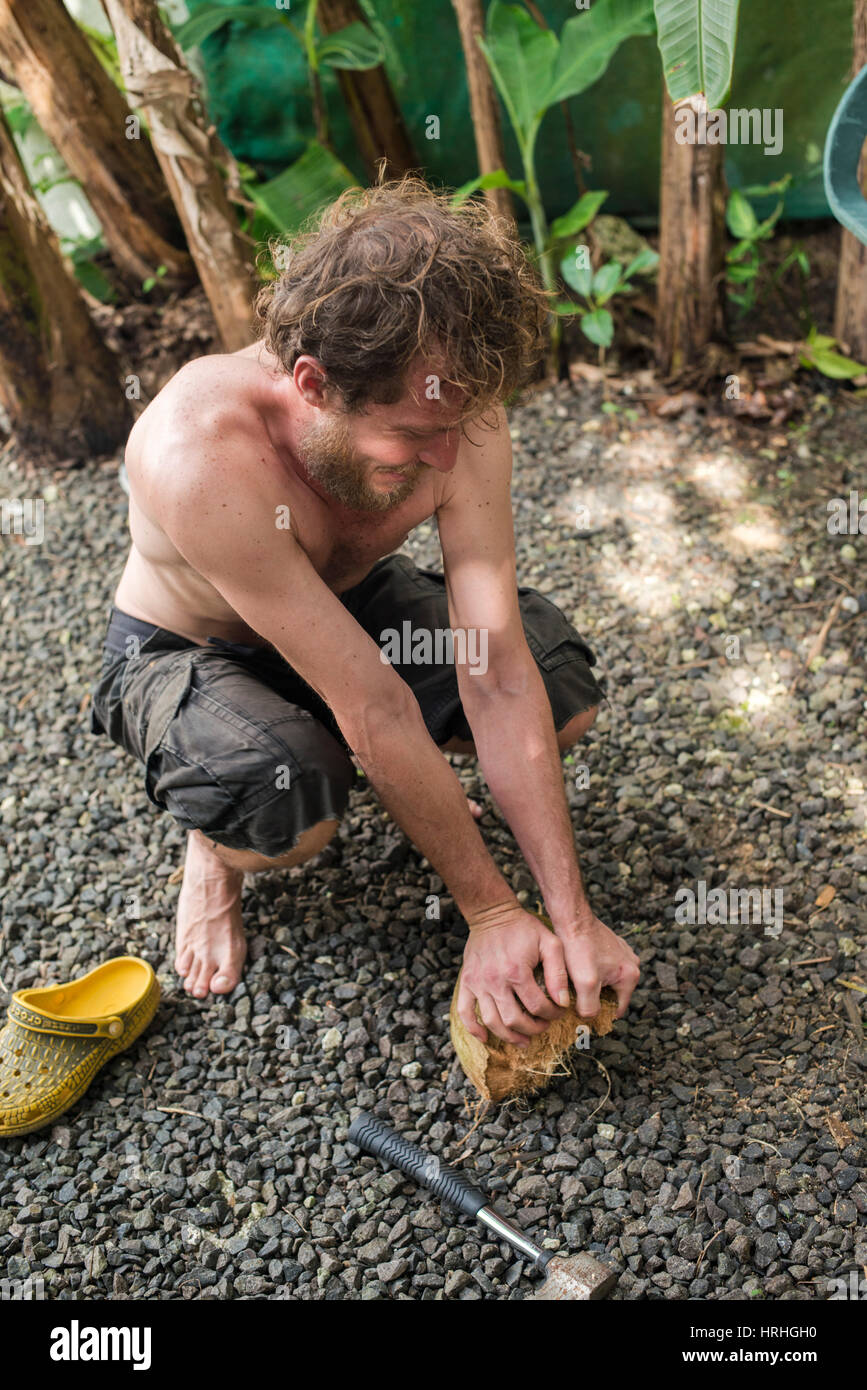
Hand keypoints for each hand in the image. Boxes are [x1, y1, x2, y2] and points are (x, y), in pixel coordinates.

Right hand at [458, 903, 570, 1047]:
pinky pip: (465, 1012)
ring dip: (509, 1036)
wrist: (492, 914)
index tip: (558, 1012)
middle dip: (533, 1029)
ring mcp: (478, 983)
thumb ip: (558, 972)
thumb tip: (562, 1002)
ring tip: (523, 1040)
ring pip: (492, 1021)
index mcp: (517, 972)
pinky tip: (486, 1038)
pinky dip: (474, 1029)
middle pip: (514, 1019)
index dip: (552, 1014)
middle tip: (543, 1026)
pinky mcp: (466, 982)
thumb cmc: (524, 929)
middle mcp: (495, 981)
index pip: (538, 1006)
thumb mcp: (550, 943)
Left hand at [552, 907, 640, 1019]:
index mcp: (631, 975)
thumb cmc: (579, 948)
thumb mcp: (586, 983)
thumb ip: (590, 1006)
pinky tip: (576, 968)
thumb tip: (590, 1018)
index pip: (617, 1008)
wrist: (572, 918)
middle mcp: (631, 964)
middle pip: (612, 994)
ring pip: (606, 980)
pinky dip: (591, 970)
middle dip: (596, 997)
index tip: (582, 1012)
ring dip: (593, 984)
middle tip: (576, 996)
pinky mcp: (610, 946)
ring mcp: (622, 953)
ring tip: (575, 981)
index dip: (599, 1014)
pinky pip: (602, 966)